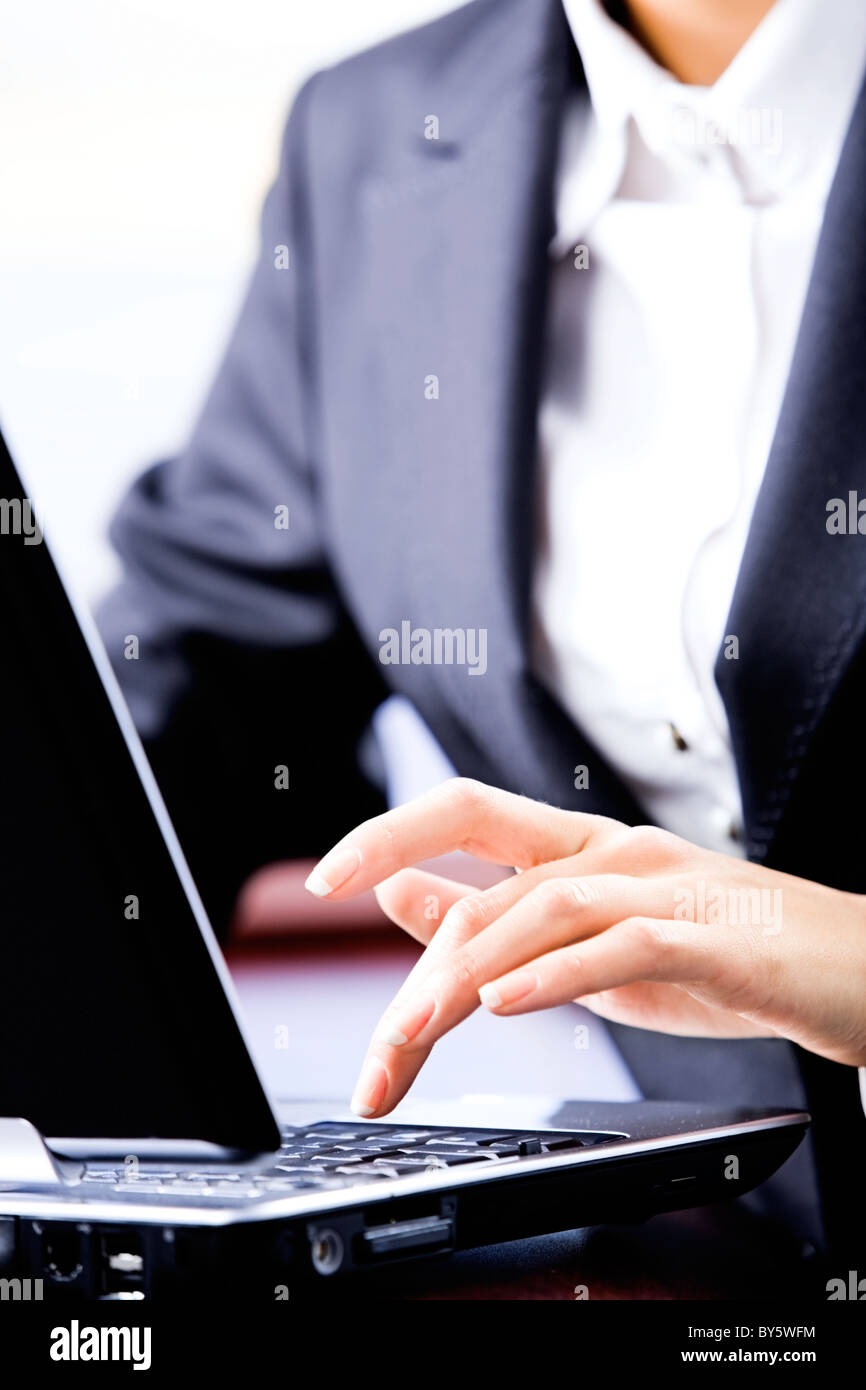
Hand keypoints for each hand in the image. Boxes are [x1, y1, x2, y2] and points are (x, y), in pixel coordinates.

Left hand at [304, 778, 865, 1115]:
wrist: (851, 968)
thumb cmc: (722, 952)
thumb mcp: (586, 938)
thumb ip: (497, 917)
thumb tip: (399, 893)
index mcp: (580, 845)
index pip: (465, 809)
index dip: (389, 831)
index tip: (323, 877)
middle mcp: (613, 850)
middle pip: (491, 874)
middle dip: (420, 961)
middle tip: (379, 1046)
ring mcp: (662, 885)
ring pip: (542, 908)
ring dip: (467, 976)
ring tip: (416, 1034)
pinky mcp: (708, 935)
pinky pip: (619, 943)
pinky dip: (555, 974)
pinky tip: (505, 1003)